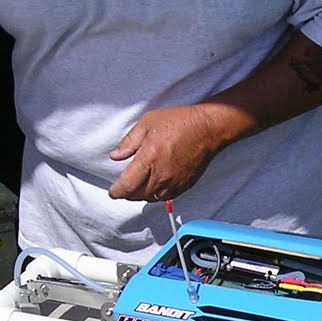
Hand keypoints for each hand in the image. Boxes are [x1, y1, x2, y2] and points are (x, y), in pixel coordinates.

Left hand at [106, 104, 227, 202]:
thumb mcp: (147, 123)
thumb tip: (115, 156)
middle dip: (127, 194)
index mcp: (149, 158)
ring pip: (151, 198)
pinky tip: (155, 186)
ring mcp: (174, 182)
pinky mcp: (184, 185)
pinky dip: (157, 195)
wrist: (207, 128)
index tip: (113, 191)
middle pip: (137, 195)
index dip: (117, 191)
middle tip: (123, 188)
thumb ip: (129, 142)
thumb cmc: (179, 122)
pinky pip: (166, 197)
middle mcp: (161, 174)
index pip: (127, 185)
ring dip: (142, 195)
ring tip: (138, 187)